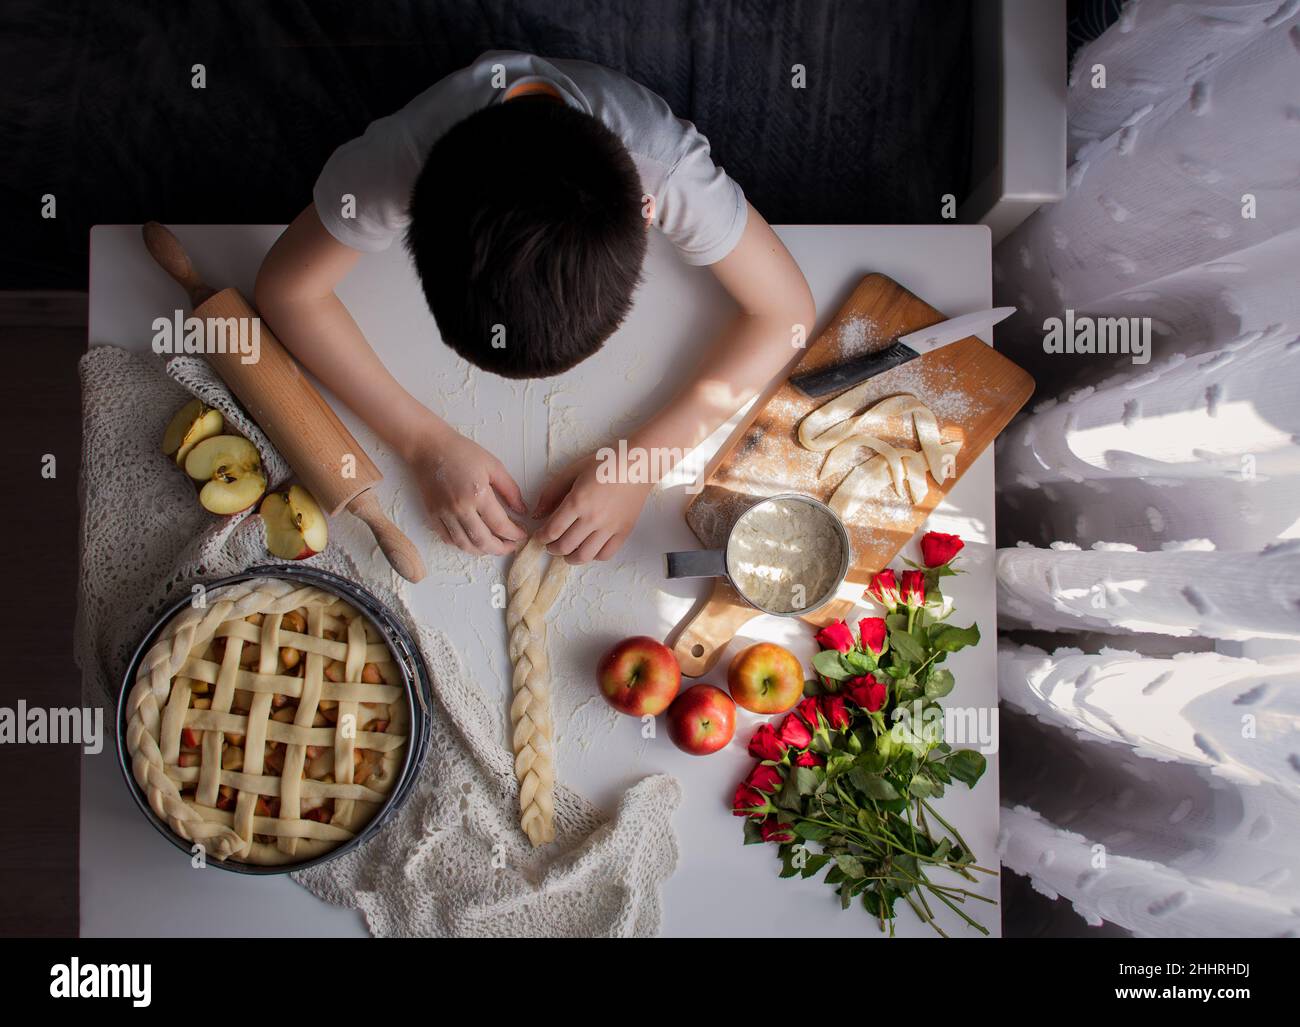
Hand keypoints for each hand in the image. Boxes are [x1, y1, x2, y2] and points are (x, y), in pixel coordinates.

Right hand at [408, 424, 526, 555]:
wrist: (428, 447)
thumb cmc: (461, 452)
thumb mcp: (493, 466)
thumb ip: (510, 490)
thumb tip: (521, 510)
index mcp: (478, 494)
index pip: (500, 525)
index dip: (515, 534)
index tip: (522, 535)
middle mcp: (460, 508)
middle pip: (483, 541)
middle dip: (501, 548)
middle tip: (511, 546)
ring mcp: (444, 514)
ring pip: (465, 545)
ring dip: (482, 551)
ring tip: (494, 546)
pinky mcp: (433, 515)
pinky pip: (448, 538)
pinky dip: (462, 544)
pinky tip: (473, 540)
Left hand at [535, 452, 651, 563]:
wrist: (638, 464)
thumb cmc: (605, 463)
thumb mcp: (572, 471)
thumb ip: (552, 492)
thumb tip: (537, 514)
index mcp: (577, 501)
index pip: (552, 530)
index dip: (541, 537)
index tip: (539, 537)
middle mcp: (592, 518)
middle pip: (565, 546)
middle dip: (552, 549)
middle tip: (550, 545)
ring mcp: (609, 528)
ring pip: (584, 556)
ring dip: (570, 558)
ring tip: (567, 553)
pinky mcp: (624, 532)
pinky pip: (605, 554)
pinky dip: (594, 556)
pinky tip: (589, 548)